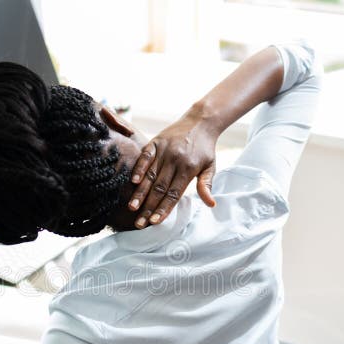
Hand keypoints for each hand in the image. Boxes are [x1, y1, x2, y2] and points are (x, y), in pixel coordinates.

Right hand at [128, 111, 218, 227]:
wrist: (201, 121)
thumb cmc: (205, 148)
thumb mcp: (211, 166)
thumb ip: (206, 185)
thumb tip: (211, 204)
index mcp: (188, 169)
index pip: (174, 194)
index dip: (164, 209)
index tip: (155, 222)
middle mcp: (175, 160)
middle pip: (159, 188)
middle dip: (148, 207)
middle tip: (139, 223)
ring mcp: (164, 150)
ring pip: (150, 175)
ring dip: (140, 192)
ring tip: (132, 207)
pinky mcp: (156, 142)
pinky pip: (145, 156)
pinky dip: (139, 168)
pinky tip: (133, 181)